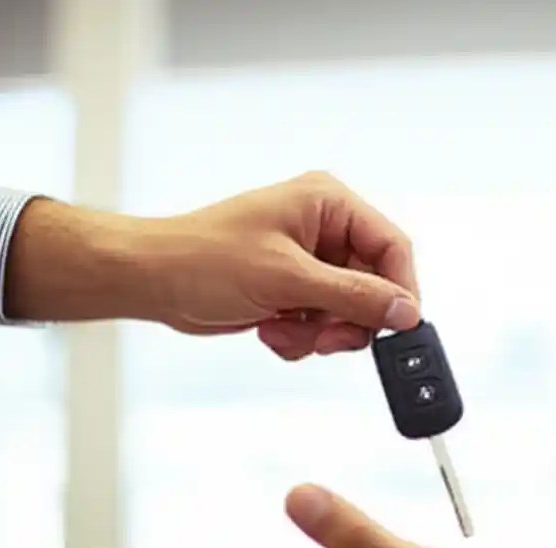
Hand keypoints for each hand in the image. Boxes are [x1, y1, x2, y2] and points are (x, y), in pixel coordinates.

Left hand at [8, 172, 421, 359]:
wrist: (152, 282)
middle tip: (327, 337)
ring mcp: (309, 261)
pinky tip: (271, 327)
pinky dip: (301, 335)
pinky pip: (322, 322)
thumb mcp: (287, 278)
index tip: (399, 327)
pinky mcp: (293, 289)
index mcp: (327, 202)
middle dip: (348, 319)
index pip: (391, 246)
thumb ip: (353, 296)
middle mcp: (323, 228)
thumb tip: (404, 310)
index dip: (399, 290)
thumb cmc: (201, 258)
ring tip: (284, 328)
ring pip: (348, 310)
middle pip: (373, 284)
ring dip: (320, 331)